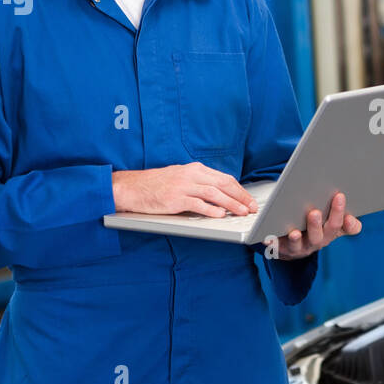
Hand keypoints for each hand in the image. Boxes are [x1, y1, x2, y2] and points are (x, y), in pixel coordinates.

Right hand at [112, 163, 257, 217]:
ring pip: (214, 193)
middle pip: (223, 184)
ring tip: (241, 212)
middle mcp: (191, 175)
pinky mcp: (174, 198)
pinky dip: (210, 209)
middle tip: (252, 207)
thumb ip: (199, 183)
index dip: (240, 190)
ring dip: (231, 203)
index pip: (224, 178)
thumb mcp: (181, 178)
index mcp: (195, 169)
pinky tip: (220, 214)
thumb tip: (221, 194)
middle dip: (241, 196)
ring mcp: (183, 186)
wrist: (131, 187)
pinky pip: (196, 203)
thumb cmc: (156, 185)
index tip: (250, 200)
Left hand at [268, 192, 361, 259]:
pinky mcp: (282, 249)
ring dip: (297, 239)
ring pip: (300, 244)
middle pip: (323, 235)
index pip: (347, 228)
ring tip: (294, 233)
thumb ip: (341, 212)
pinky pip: (277, 247)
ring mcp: (300, 247)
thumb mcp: (329, 218)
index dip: (349, 222)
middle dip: (318, 224)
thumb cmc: (313, 224)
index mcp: (332, 231)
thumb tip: (346, 208)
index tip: (343, 203)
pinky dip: (273, 243)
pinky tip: (268, 238)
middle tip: (314, 213)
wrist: (292, 243)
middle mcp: (319, 241)